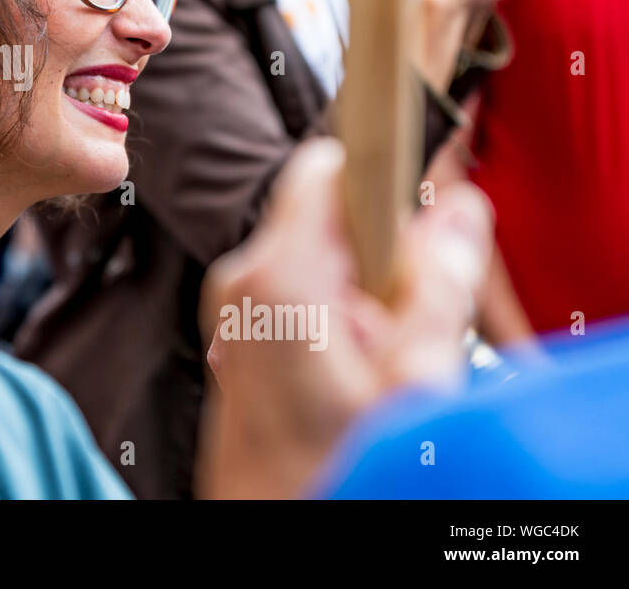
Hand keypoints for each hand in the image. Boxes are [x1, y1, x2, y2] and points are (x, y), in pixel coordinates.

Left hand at [200, 139, 492, 498]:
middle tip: (405, 329)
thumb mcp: (410, 385)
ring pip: (322, 257)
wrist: (262, 526)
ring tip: (376, 366)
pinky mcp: (239, 327)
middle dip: (385, 256)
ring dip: (366, 296)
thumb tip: (457, 208)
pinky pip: (302, 291)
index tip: (420, 216)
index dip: (384, 178)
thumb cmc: (325, 471)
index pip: (328, 167)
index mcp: (277, 275)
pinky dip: (339, 318)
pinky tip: (352, 376)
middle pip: (332, 216)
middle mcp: (243, 277)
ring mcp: (235, 303)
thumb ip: (437, 287)